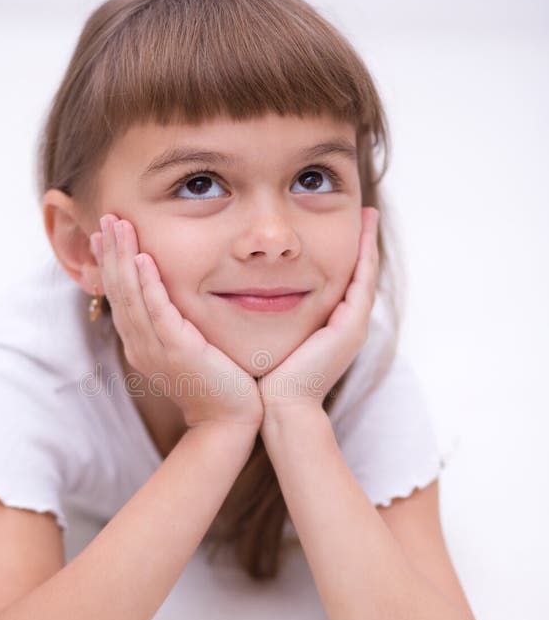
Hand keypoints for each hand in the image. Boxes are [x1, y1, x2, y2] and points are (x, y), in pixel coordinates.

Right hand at [90, 213, 263, 429]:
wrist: (228, 423)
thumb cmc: (218, 387)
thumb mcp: (192, 350)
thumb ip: (180, 326)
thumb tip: (180, 302)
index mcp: (142, 345)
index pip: (121, 297)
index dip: (111, 264)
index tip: (105, 234)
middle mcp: (141, 346)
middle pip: (118, 291)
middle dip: (111, 252)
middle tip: (106, 217)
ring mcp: (156, 350)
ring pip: (131, 296)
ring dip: (122, 257)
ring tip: (117, 224)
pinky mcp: (177, 352)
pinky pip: (158, 312)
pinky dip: (148, 284)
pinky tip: (143, 258)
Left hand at [257, 207, 380, 416]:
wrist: (280, 407)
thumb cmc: (268, 378)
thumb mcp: (273, 338)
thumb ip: (271, 317)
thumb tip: (249, 296)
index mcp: (331, 327)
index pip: (343, 282)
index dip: (346, 254)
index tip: (345, 227)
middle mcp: (347, 325)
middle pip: (360, 274)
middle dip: (363, 243)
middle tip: (367, 212)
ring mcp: (352, 327)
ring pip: (365, 276)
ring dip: (368, 244)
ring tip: (369, 215)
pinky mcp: (350, 328)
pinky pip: (362, 284)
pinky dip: (364, 258)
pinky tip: (362, 234)